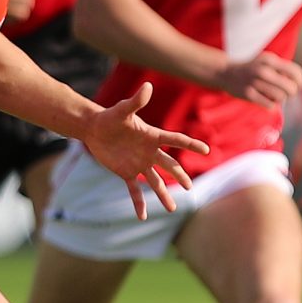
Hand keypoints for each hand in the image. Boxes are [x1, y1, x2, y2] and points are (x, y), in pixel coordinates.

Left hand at [79, 85, 208, 219]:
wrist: (94, 128)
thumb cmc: (109, 117)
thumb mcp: (122, 110)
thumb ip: (136, 101)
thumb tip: (148, 86)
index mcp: (152, 136)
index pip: (176, 140)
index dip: (190, 145)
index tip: (207, 150)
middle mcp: (149, 152)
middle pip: (169, 165)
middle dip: (179, 176)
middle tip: (189, 188)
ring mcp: (139, 164)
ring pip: (155, 182)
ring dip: (164, 195)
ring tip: (172, 210)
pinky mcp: (126, 172)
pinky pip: (134, 190)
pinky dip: (138, 203)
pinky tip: (142, 216)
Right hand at [215, 51, 301, 108]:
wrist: (226, 73)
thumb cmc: (253, 68)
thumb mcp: (267, 61)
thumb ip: (282, 68)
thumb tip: (297, 83)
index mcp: (270, 61)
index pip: (295, 72)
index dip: (300, 81)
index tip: (298, 85)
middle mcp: (263, 70)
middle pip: (290, 88)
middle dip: (292, 93)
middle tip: (287, 93)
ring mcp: (254, 83)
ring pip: (281, 97)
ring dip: (280, 99)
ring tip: (274, 96)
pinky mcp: (248, 94)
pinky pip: (270, 105)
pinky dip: (272, 105)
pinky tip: (267, 100)